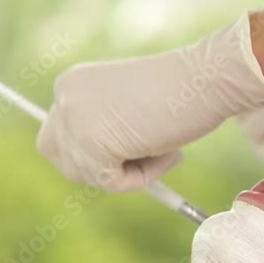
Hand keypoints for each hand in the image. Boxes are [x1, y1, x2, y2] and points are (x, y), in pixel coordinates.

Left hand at [37, 13, 263, 191]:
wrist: (204, 79)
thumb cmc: (183, 92)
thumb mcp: (131, 109)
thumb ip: (107, 129)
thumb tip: (100, 169)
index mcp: (73, 83)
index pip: (59, 134)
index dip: (89, 154)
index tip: (125, 154)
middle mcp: (65, 97)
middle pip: (62, 159)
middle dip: (98, 169)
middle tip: (139, 160)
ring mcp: (74, 120)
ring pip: (89, 175)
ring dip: (129, 171)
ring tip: (163, 145)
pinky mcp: (91, 144)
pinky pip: (111, 183)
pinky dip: (142, 177)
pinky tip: (165, 149)